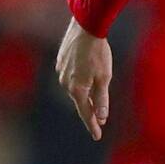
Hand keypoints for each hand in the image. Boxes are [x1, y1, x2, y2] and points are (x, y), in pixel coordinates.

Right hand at [55, 17, 111, 140]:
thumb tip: (101, 117)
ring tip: (94, 98)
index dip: (92, 125)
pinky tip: (85, 77)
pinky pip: (70, 77)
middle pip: (80, 101)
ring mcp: (60, 72)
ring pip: (75, 89)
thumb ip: (101, 99)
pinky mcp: (60, 62)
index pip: (86, 113)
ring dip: (84, 94)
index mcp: (77, 89)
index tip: (97, 136)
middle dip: (89, 109)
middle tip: (99, 121)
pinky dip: (79, 81)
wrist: (85, 27)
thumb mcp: (104, 78)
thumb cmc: (98, 53)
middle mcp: (65, 83)